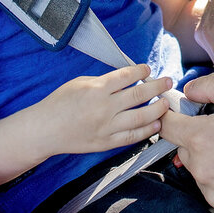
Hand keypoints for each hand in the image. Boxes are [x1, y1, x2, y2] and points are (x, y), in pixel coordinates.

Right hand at [35, 64, 171, 155]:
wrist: (45, 130)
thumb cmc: (59, 103)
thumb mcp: (80, 83)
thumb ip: (104, 81)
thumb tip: (126, 78)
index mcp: (97, 89)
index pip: (127, 77)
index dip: (141, 71)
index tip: (148, 69)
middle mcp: (105, 108)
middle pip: (139, 95)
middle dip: (158, 86)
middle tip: (168, 81)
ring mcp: (106, 127)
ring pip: (141, 118)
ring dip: (157, 109)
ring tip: (165, 103)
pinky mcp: (106, 143)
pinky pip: (132, 137)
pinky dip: (147, 131)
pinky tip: (156, 124)